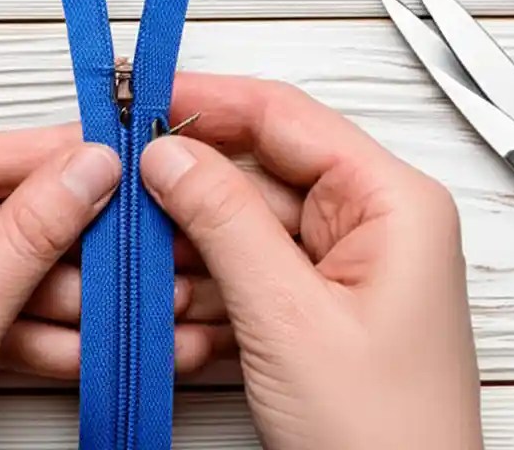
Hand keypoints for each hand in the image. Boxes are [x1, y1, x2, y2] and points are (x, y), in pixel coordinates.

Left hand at [0, 124, 232, 449]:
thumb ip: (28, 237)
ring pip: (5, 274)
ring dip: (70, 294)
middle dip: (70, 240)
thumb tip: (85, 168)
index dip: (46, 154)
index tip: (114, 149)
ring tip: (132, 293)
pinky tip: (99, 338)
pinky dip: (46, 334)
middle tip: (136, 229)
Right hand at [142, 74, 483, 449]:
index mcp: (393, 203)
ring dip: (191, 244)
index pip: (286, 116)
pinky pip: (251, 271)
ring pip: (248, 225)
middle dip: (189, 185)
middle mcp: (375, 223)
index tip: (140, 97)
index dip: (208, 100)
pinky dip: (207, 284)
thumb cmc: (387, 437)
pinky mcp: (320, 306)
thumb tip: (168, 153)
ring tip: (137, 255)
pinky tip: (169, 300)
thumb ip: (224, 222)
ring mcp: (346, 266)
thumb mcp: (288, 317)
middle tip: (120, 181)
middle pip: (262, 171)